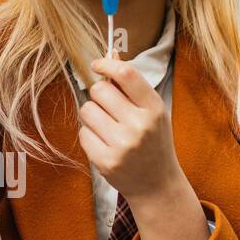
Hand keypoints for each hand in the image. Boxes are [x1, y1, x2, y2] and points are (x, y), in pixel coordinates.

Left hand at [78, 54, 181, 202]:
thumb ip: (131, 86)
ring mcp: (121, 145)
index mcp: (153, 108)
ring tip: (106, 127)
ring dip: (92, 115)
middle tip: (108, 108)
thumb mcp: (152, 112)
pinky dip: (89, 136)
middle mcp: (139, 125)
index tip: (97, 64)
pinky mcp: (105, 161)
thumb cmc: (153, 142)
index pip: (126, 74)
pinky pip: (82, 134)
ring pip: (86, 110)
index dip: (106, 64)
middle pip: (99, 90)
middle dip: (99, 95)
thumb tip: (111, 54)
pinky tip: (104, 144)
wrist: (157, 185)